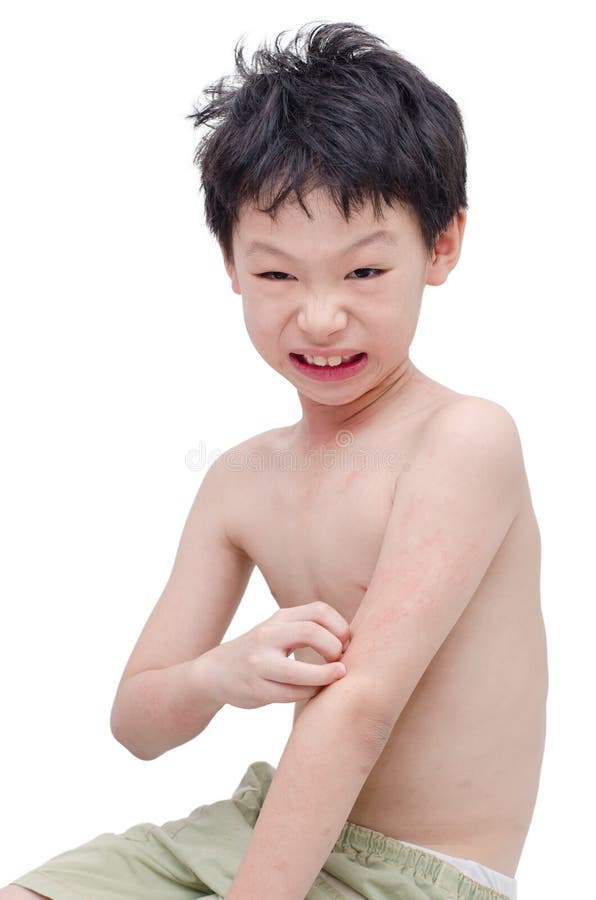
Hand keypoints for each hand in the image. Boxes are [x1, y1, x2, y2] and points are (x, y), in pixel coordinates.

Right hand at [210, 601, 351, 709]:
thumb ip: (307, 628)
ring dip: (326, 677)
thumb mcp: (279, 630)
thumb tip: (352, 639)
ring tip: (336, 677)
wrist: (215, 673)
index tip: (347, 642)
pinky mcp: (257, 690)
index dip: (340, 627)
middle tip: (341, 661)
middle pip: (311, 632)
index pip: (319, 611)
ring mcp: (260, 664)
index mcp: (279, 618)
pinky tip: (314, 690)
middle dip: (334, 648)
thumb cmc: (261, 651)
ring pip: (301, 672)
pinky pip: (293, 694)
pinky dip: (311, 692)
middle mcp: (267, 636)